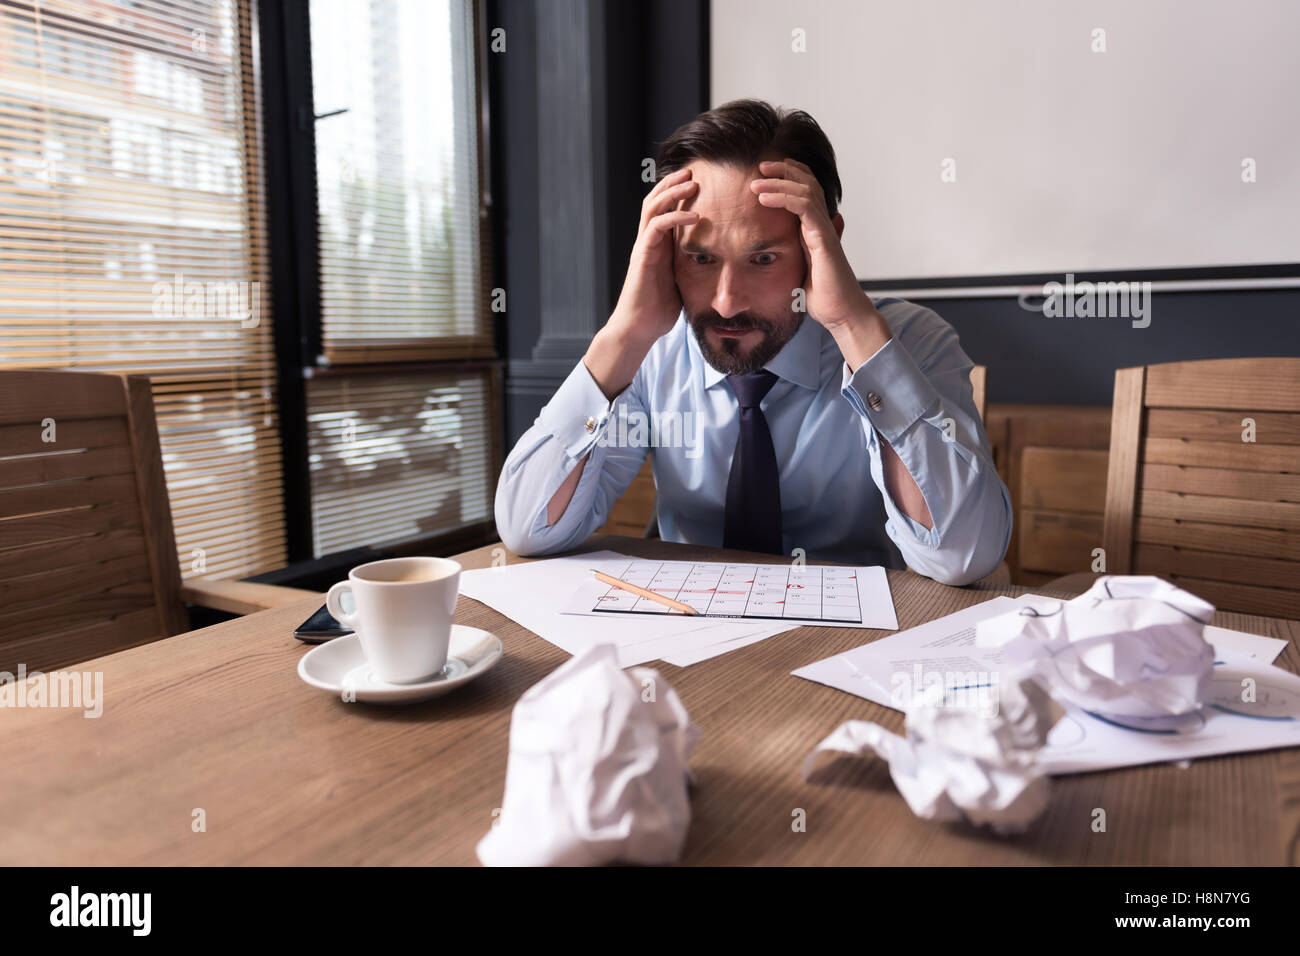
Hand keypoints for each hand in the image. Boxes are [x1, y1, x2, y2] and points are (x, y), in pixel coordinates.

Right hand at [607, 167, 699, 347]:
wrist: (639, 329)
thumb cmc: (660, 308)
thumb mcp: (683, 280)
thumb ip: (693, 264)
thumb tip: (720, 260)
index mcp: (657, 244)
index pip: (663, 208)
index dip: (677, 192)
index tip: (699, 180)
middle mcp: (647, 241)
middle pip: (654, 200)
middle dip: (673, 183)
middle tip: (693, 170)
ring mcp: (643, 247)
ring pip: (652, 207)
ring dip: (672, 193)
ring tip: (692, 183)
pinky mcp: (642, 257)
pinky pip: (656, 229)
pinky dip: (675, 218)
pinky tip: (694, 215)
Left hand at [750, 159, 887, 351]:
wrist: (841, 314)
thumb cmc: (822, 297)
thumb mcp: (798, 271)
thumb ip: (790, 257)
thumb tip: (775, 253)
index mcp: (815, 229)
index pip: (805, 191)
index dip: (788, 176)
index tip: (764, 173)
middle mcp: (822, 224)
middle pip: (807, 182)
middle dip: (783, 170)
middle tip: (760, 165)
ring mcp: (824, 230)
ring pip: (805, 190)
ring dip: (779, 181)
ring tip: (756, 181)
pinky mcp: (824, 239)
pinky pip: (805, 208)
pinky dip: (783, 198)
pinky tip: (764, 198)